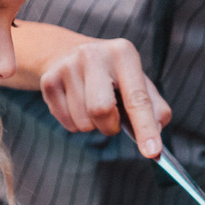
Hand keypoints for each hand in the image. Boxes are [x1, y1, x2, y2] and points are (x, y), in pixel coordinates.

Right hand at [37, 33, 170, 155]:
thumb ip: (154, 107)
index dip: (145, 127)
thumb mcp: (138, 81)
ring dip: (93, 126)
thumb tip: (156, 133)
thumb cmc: (111, 75)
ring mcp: (67, 66)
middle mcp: (94, 55)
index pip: (137, 97)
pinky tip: (77, 105)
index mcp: (123, 53)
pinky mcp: (49, 80)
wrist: (67, 53)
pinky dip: (76, 124)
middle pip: (101, 110)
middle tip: (113, 120)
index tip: (152, 152)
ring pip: (83, 121)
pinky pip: (67, 123)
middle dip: (110, 126)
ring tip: (93, 107)